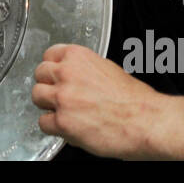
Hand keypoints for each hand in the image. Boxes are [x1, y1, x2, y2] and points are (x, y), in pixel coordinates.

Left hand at [32, 43, 164, 158]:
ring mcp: (62, 98)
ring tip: (62, 112)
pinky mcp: (62, 122)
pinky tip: (67, 127)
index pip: (49, 55)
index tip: (54, 75)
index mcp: (79, 57)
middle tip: (58, 96)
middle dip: (47, 86)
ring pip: (36, 96)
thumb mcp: (108, 69)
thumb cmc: (135, 100)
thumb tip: (73, 77)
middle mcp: (67, 73)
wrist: (146, 121)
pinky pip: (43, 123)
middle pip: (39, 74)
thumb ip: (85, 70)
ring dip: (47, 105)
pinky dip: (53, 127)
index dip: (52, 68)